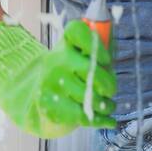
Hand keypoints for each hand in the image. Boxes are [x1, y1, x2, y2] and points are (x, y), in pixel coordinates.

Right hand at [0, 19, 116, 136]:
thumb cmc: (71, 76)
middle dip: (108, 84)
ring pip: (89, 96)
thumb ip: (99, 47)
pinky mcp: (49, 105)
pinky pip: (82, 115)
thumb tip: (112, 33)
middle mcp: (56, 60)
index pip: (77, 31)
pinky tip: (107, 119)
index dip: (96, 45)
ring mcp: (50, 82)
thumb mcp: (83, 58)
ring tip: (107, 105)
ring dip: (105, 104)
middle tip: (110, 90)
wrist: (39, 100)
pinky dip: (100, 119)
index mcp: (65, 43)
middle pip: (91, 69)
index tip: (106, 60)